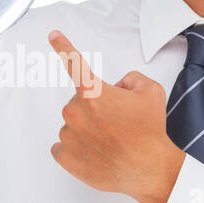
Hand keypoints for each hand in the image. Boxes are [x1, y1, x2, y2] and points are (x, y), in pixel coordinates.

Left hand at [48, 30, 186, 202]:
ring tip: (111, 143)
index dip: (63, 46)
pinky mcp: (65, 156)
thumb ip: (131, 78)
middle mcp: (75, 110)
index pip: (75, 63)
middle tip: (117, 124)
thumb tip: (118, 86)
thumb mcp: (151, 91)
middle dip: (95, 109)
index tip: (52, 34)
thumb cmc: (150, 129)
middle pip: (80, 103)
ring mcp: (67, 134)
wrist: (148, 169)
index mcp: (93, 91)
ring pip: (73, 126)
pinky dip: (77, 150)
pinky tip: (95, 155)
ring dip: (87, 131)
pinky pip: (63, 148)